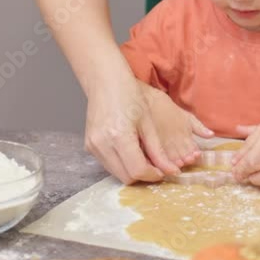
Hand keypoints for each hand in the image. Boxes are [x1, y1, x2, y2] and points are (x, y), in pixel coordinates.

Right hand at [83, 72, 205, 183]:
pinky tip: (130, 151)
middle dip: (144, 176)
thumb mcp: (148, 123)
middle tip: (156, 166)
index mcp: (119, 137)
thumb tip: (171, 171)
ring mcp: (93, 146)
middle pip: (126, 177)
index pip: (138, 171)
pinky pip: (108, 165)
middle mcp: (102, 145)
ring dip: (132, 171)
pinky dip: (122, 164)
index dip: (153, 175)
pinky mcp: (89, 146)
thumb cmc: (130, 96)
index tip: (164, 171)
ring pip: (117, 174)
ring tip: (144, 157)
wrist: (106, 82)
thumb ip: (158, 151)